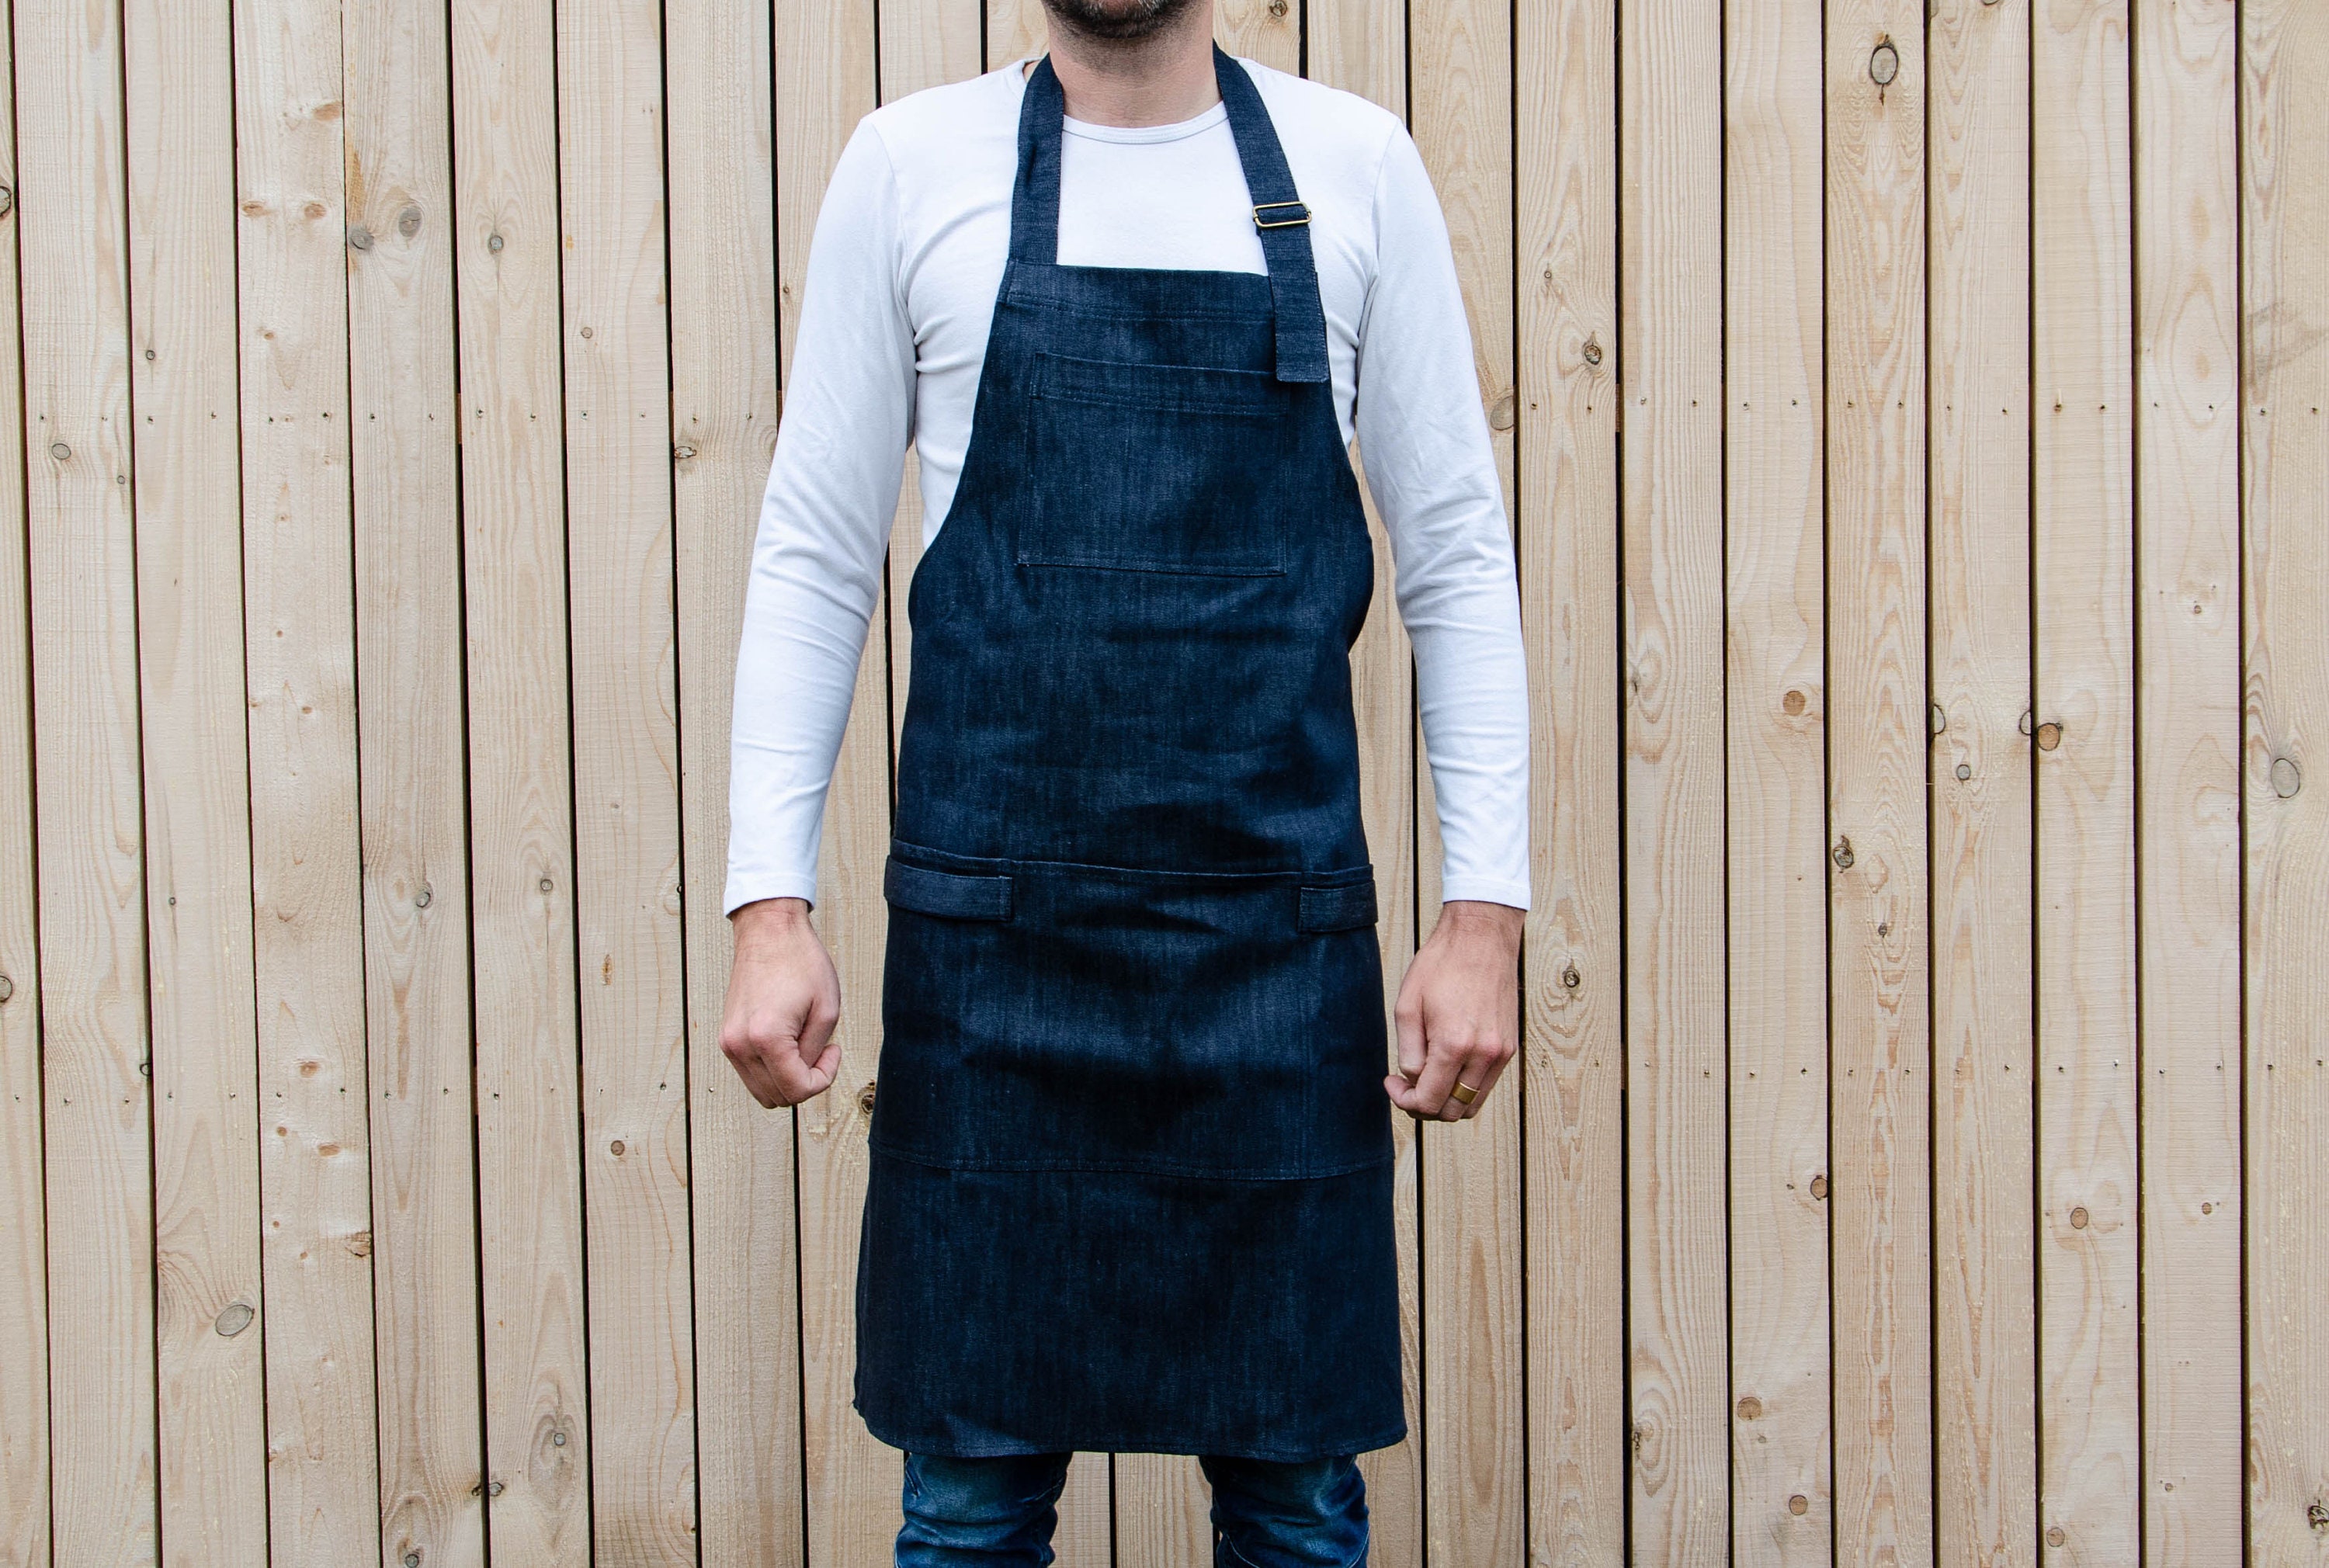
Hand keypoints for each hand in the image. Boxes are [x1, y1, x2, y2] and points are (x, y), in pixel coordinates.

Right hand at [721, 898, 842, 1107]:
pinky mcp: (726, 1037)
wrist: (769, 931)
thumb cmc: (801, 961)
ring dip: (788, 1078)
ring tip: (805, 1045)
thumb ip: (815, 1053)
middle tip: (822, 1050)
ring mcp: (728, 1042)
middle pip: (777, 1097)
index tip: (833, 1051)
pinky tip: (789, 1043)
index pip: (797, 1090)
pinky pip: (752, 1073)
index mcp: (766, 1038)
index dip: (824, 1078)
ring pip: (762, 1091)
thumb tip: (804, 1075)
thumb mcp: (826, 1010)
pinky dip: (773, 1069)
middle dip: (806, 1082)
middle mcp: (739, 1045)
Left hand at [1384, 899, 1522, 1121]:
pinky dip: (1464, 1086)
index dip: (1404, 1101)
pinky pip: (1485, 1084)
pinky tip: (1447, 1065)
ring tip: (1426, 1077)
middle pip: (1452, 1111)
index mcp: (1454, 1045)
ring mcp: (1501, 1052)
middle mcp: (1483, 1054)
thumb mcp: (1407, 1007)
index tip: (1391, 1083)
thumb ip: (1408, 1052)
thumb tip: (1414, 1080)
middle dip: (1424, 1106)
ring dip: (1446, 1100)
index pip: (1429, 1101)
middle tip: (1406, 1085)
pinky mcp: (1509, 1046)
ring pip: (1472, 1103)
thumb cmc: (1440, 965)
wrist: (1481, 938)